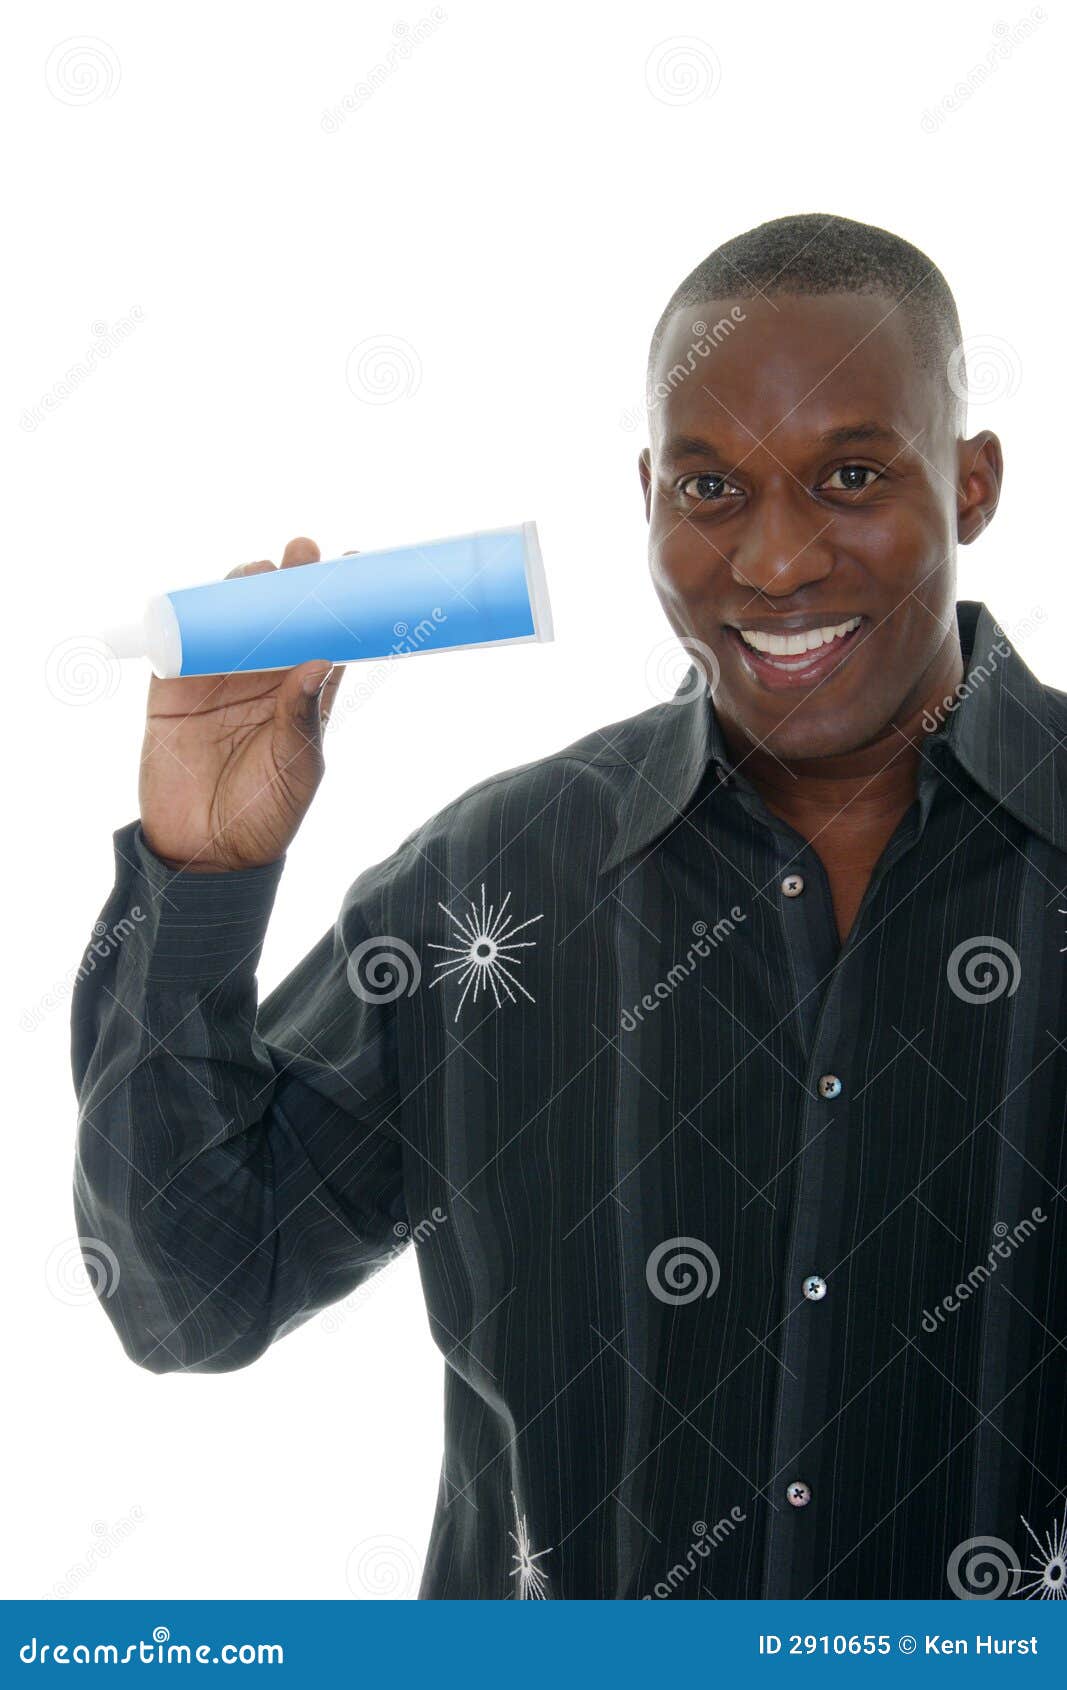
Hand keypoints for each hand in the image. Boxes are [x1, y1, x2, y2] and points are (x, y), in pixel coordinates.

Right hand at [138, 537, 347, 870]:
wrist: (206, 853)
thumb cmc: (267, 815)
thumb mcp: (298, 768)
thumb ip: (303, 717)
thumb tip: (318, 661)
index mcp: (301, 696)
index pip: (322, 637)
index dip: (337, 602)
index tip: (354, 565)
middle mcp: (261, 680)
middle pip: (276, 617)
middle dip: (290, 581)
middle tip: (303, 553)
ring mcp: (216, 681)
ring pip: (229, 620)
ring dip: (242, 591)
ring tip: (260, 572)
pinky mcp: (173, 690)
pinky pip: (179, 644)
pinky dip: (187, 619)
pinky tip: (203, 597)